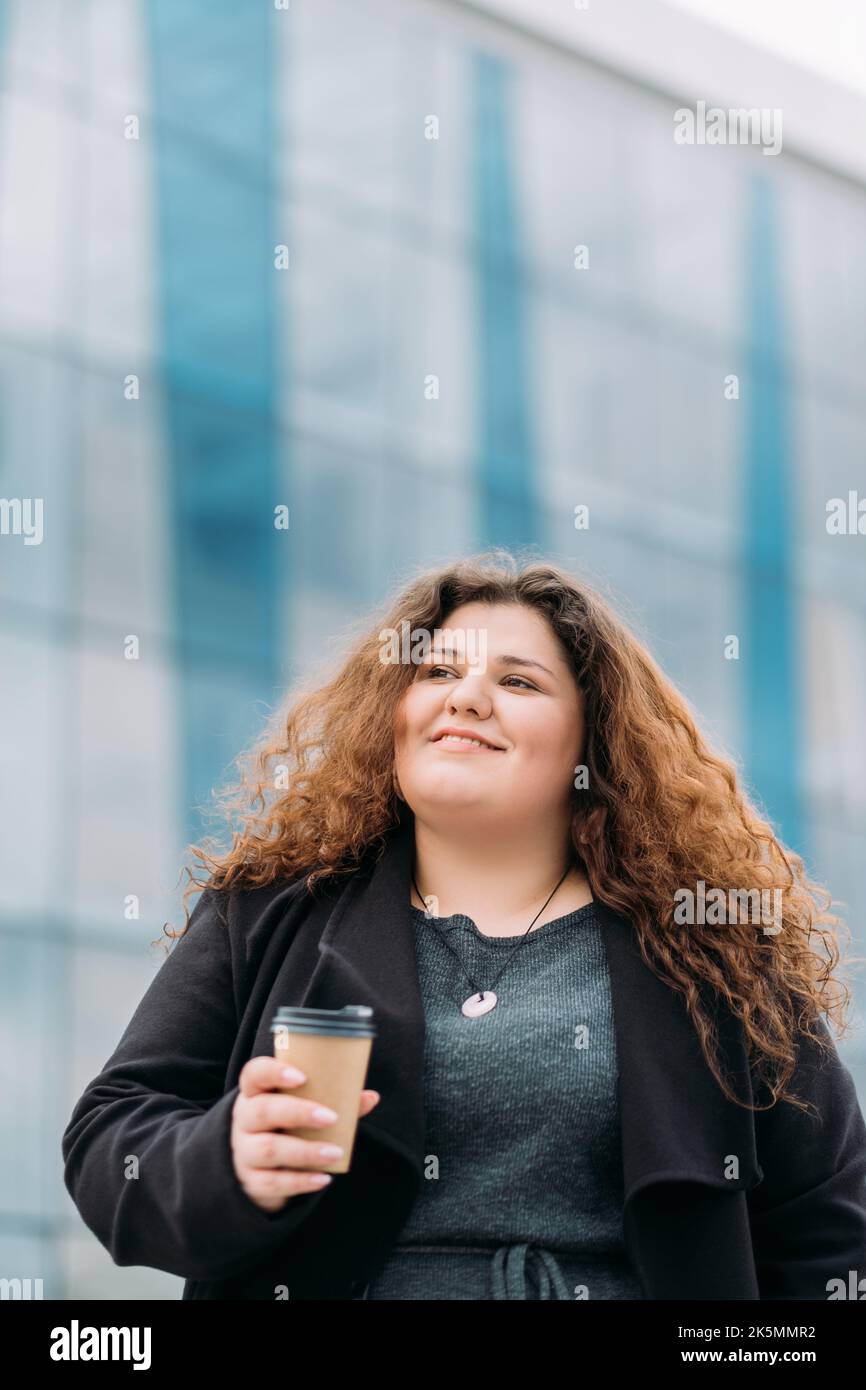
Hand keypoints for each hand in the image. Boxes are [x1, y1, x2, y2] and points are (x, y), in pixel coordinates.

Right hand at [230, 1056, 380, 1213]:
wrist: (259, 1168)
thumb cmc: (286, 1126)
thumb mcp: (302, 1109)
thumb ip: (334, 1101)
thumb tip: (371, 1097)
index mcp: (255, 1093)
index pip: (254, 1074)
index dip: (273, 1072)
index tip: (301, 1076)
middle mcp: (244, 1120)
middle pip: (262, 1111)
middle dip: (298, 1112)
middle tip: (332, 1117)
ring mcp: (244, 1151)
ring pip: (268, 1149)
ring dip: (305, 1151)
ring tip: (335, 1152)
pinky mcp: (251, 1181)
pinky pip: (272, 1182)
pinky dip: (300, 1181)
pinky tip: (323, 1179)